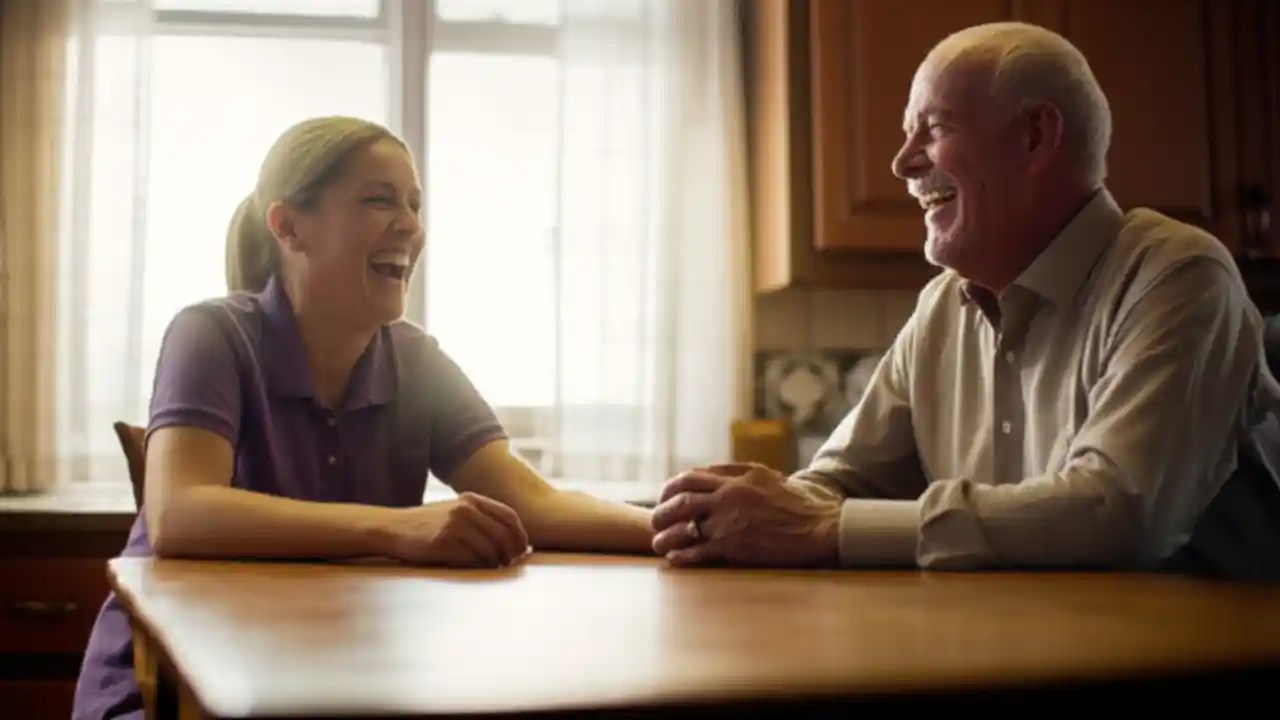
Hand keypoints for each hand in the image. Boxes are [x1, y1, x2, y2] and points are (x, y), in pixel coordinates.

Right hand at [389, 492, 528, 567]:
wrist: (394, 528)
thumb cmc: (428, 523)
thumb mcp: (455, 510)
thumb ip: (481, 517)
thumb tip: (514, 540)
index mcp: (471, 499)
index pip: (509, 515)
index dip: (520, 535)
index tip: (522, 549)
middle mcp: (465, 509)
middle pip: (503, 534)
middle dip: (511, 552)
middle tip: (509, 563)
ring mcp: (454, 525)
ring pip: (490, 549)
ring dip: (495, 562)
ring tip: (493, 567)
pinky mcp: (443, 543)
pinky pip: (472, 559)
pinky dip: (479, 566)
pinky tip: (476, 568)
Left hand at [650, 463, 841, 566]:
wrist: (820, 528)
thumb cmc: (797, 503)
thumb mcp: (767, 476)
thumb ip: (738, 472)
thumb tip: (710, 472)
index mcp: (736, 478)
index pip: (691, 477)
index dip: (671, 487)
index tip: (665, 496)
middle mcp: (729, 497)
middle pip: (681, 500)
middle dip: (661, 510)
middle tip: (654, 520)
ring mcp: (730, 522)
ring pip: (685, 526)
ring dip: (666, 535)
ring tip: (657, 543)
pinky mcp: (735, 547)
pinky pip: (699, 551)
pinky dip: (683, 555)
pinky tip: (674, 559)